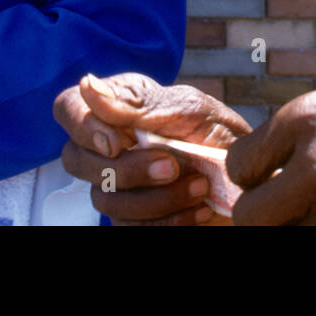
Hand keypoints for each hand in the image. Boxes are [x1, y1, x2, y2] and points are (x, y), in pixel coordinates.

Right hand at [53, 73, 251, 225]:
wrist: (247, 174)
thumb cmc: (215, 130)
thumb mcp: (185, 107)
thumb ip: (136, 103)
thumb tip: (88, 85)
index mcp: (114, 108)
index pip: (68, 109)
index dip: (83, 126)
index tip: (118, 141)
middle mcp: (107, 146)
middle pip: (76, 161)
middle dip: (127, 169)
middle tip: (172, 165)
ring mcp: (117, 185)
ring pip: (105, 200)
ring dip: (156, 198)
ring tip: (199, 185)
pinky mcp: (134, 218)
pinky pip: (131, 229)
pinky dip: (168, 221)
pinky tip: (198, 208)